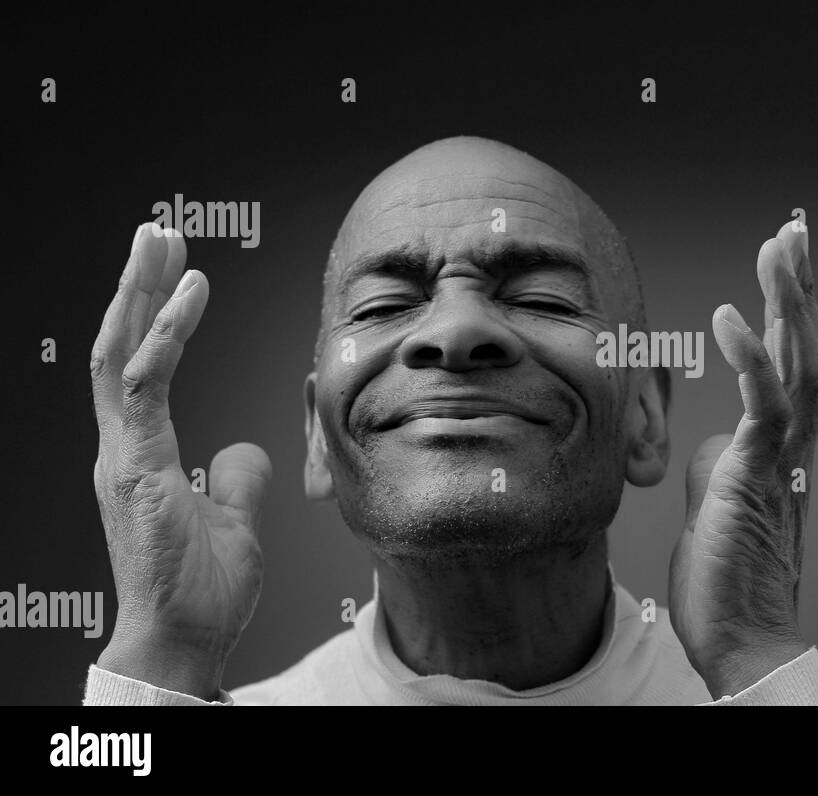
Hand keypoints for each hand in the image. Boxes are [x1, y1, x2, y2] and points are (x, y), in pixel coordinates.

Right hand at [90, 223, 270, 698]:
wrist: (184, 640)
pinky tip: (189, 293)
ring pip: (118, 351)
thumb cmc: (202, 591)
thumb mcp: (232, 521)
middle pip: (118, 346)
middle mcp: (121, 448)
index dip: (153, 315)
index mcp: (140, 455)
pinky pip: (145, 384)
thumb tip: (248, 448)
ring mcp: (121, 455)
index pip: (138, 367)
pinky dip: (167, 333)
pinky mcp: (134, 466)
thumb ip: (236, 479)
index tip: (177, 273)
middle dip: (136, 285)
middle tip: (156, 232)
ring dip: (139, 290)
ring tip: (159, 239)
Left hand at [669, 220, 817, 697]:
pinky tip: (730, 313)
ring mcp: (783, 460)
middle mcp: (795, 447)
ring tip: (780, 245)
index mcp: (783, 450)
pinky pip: (764, 405)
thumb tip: (718, 439)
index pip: (790, 364)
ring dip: (790, 301)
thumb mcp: (720, 507)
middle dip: (799, 286)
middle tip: (794, 230)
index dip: (789, 311)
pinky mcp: (762, 476)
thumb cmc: (728, 582)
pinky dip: (750, 356)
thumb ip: (726, 464)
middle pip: (806, 348)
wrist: (743, 641)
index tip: (783, 263)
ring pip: (801, 363)